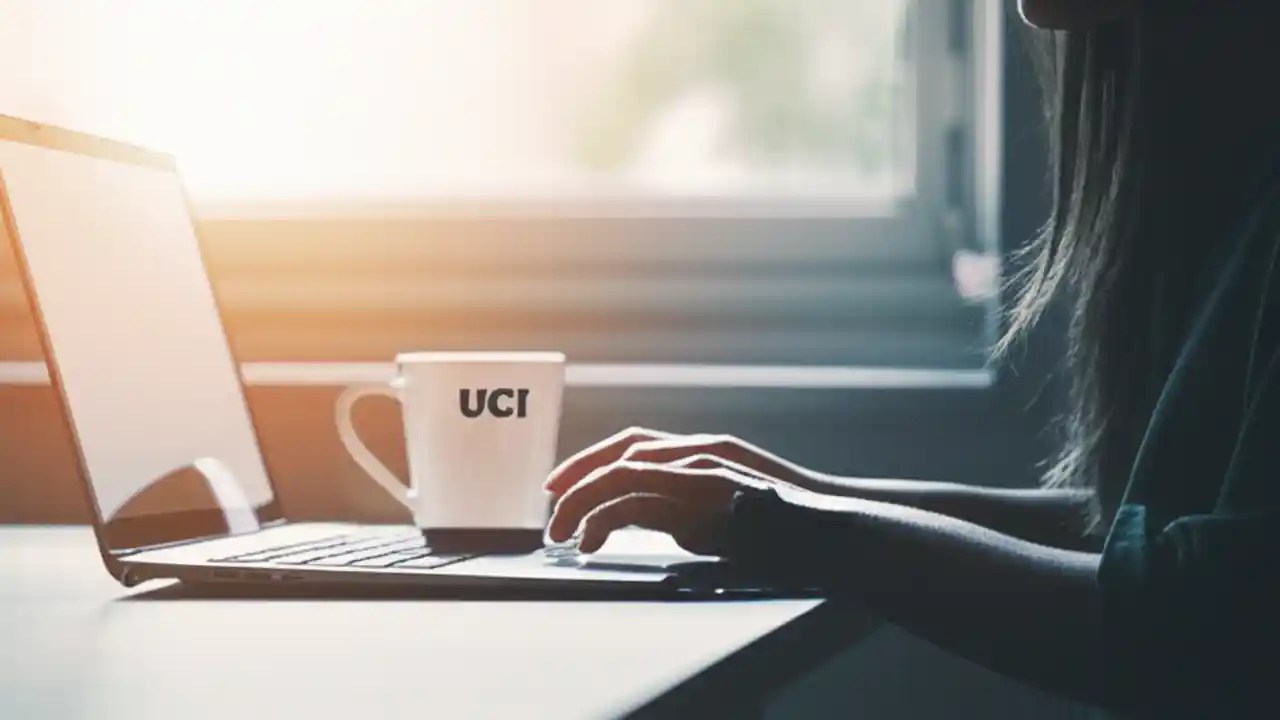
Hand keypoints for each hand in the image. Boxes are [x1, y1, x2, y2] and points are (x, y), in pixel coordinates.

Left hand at [544, 427, 810, 553]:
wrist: (831, 529)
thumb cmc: (783, 528)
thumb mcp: (723, 512)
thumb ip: (685, 509)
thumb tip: (646, 521)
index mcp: (701, 452)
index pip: (633, 445)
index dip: (591, 460)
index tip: (561, 484)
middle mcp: (697, 453)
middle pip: (620, 452)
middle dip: (577, 475)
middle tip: (550, 505)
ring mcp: (701, 471)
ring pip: (621, 474)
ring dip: (583, 501)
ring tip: (564, 532)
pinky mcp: (702, 498)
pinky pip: (637, 503)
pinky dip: (605, 520)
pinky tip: (592, 541)